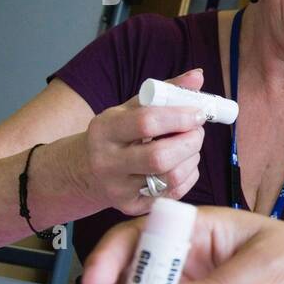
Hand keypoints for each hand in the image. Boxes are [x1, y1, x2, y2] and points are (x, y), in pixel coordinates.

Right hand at [78, 69, 207, 214]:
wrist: (84, 171)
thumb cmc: (117, 134)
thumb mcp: (131, 109)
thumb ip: (165, 91)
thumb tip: (197, 76)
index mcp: (104, 130)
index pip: (146, 122)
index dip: (179, 117)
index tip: (198, 113)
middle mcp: (107, 162)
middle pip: (160, 157)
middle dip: (190, 141)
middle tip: (197, 131)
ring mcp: (118, 189)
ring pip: (171, 177)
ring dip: (192, 159)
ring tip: (189, 147)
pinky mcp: (131, 207)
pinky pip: (173, 193)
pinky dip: (188, 175)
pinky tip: (182, 164)